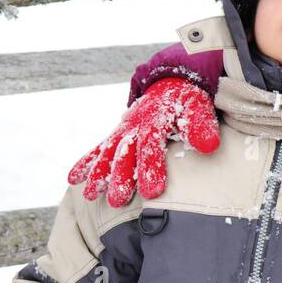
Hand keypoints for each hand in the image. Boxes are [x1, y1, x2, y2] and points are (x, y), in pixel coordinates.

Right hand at [68, 77, 220, 205]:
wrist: (173, 81)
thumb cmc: (188, 101)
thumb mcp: (198, 108)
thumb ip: (201, 126)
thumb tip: (209, 146)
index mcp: (156, 120)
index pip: (152, 145)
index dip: (151, 167)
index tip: (152, 192)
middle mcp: (136, 125)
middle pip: (125, 153)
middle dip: (120, 176)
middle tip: (117, 201)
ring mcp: (124, 129)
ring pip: (108, 152)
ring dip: (99, 173)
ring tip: (89, 195)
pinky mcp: (118, 133)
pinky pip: (99, 147)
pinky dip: (86, 161)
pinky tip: (72, 178)